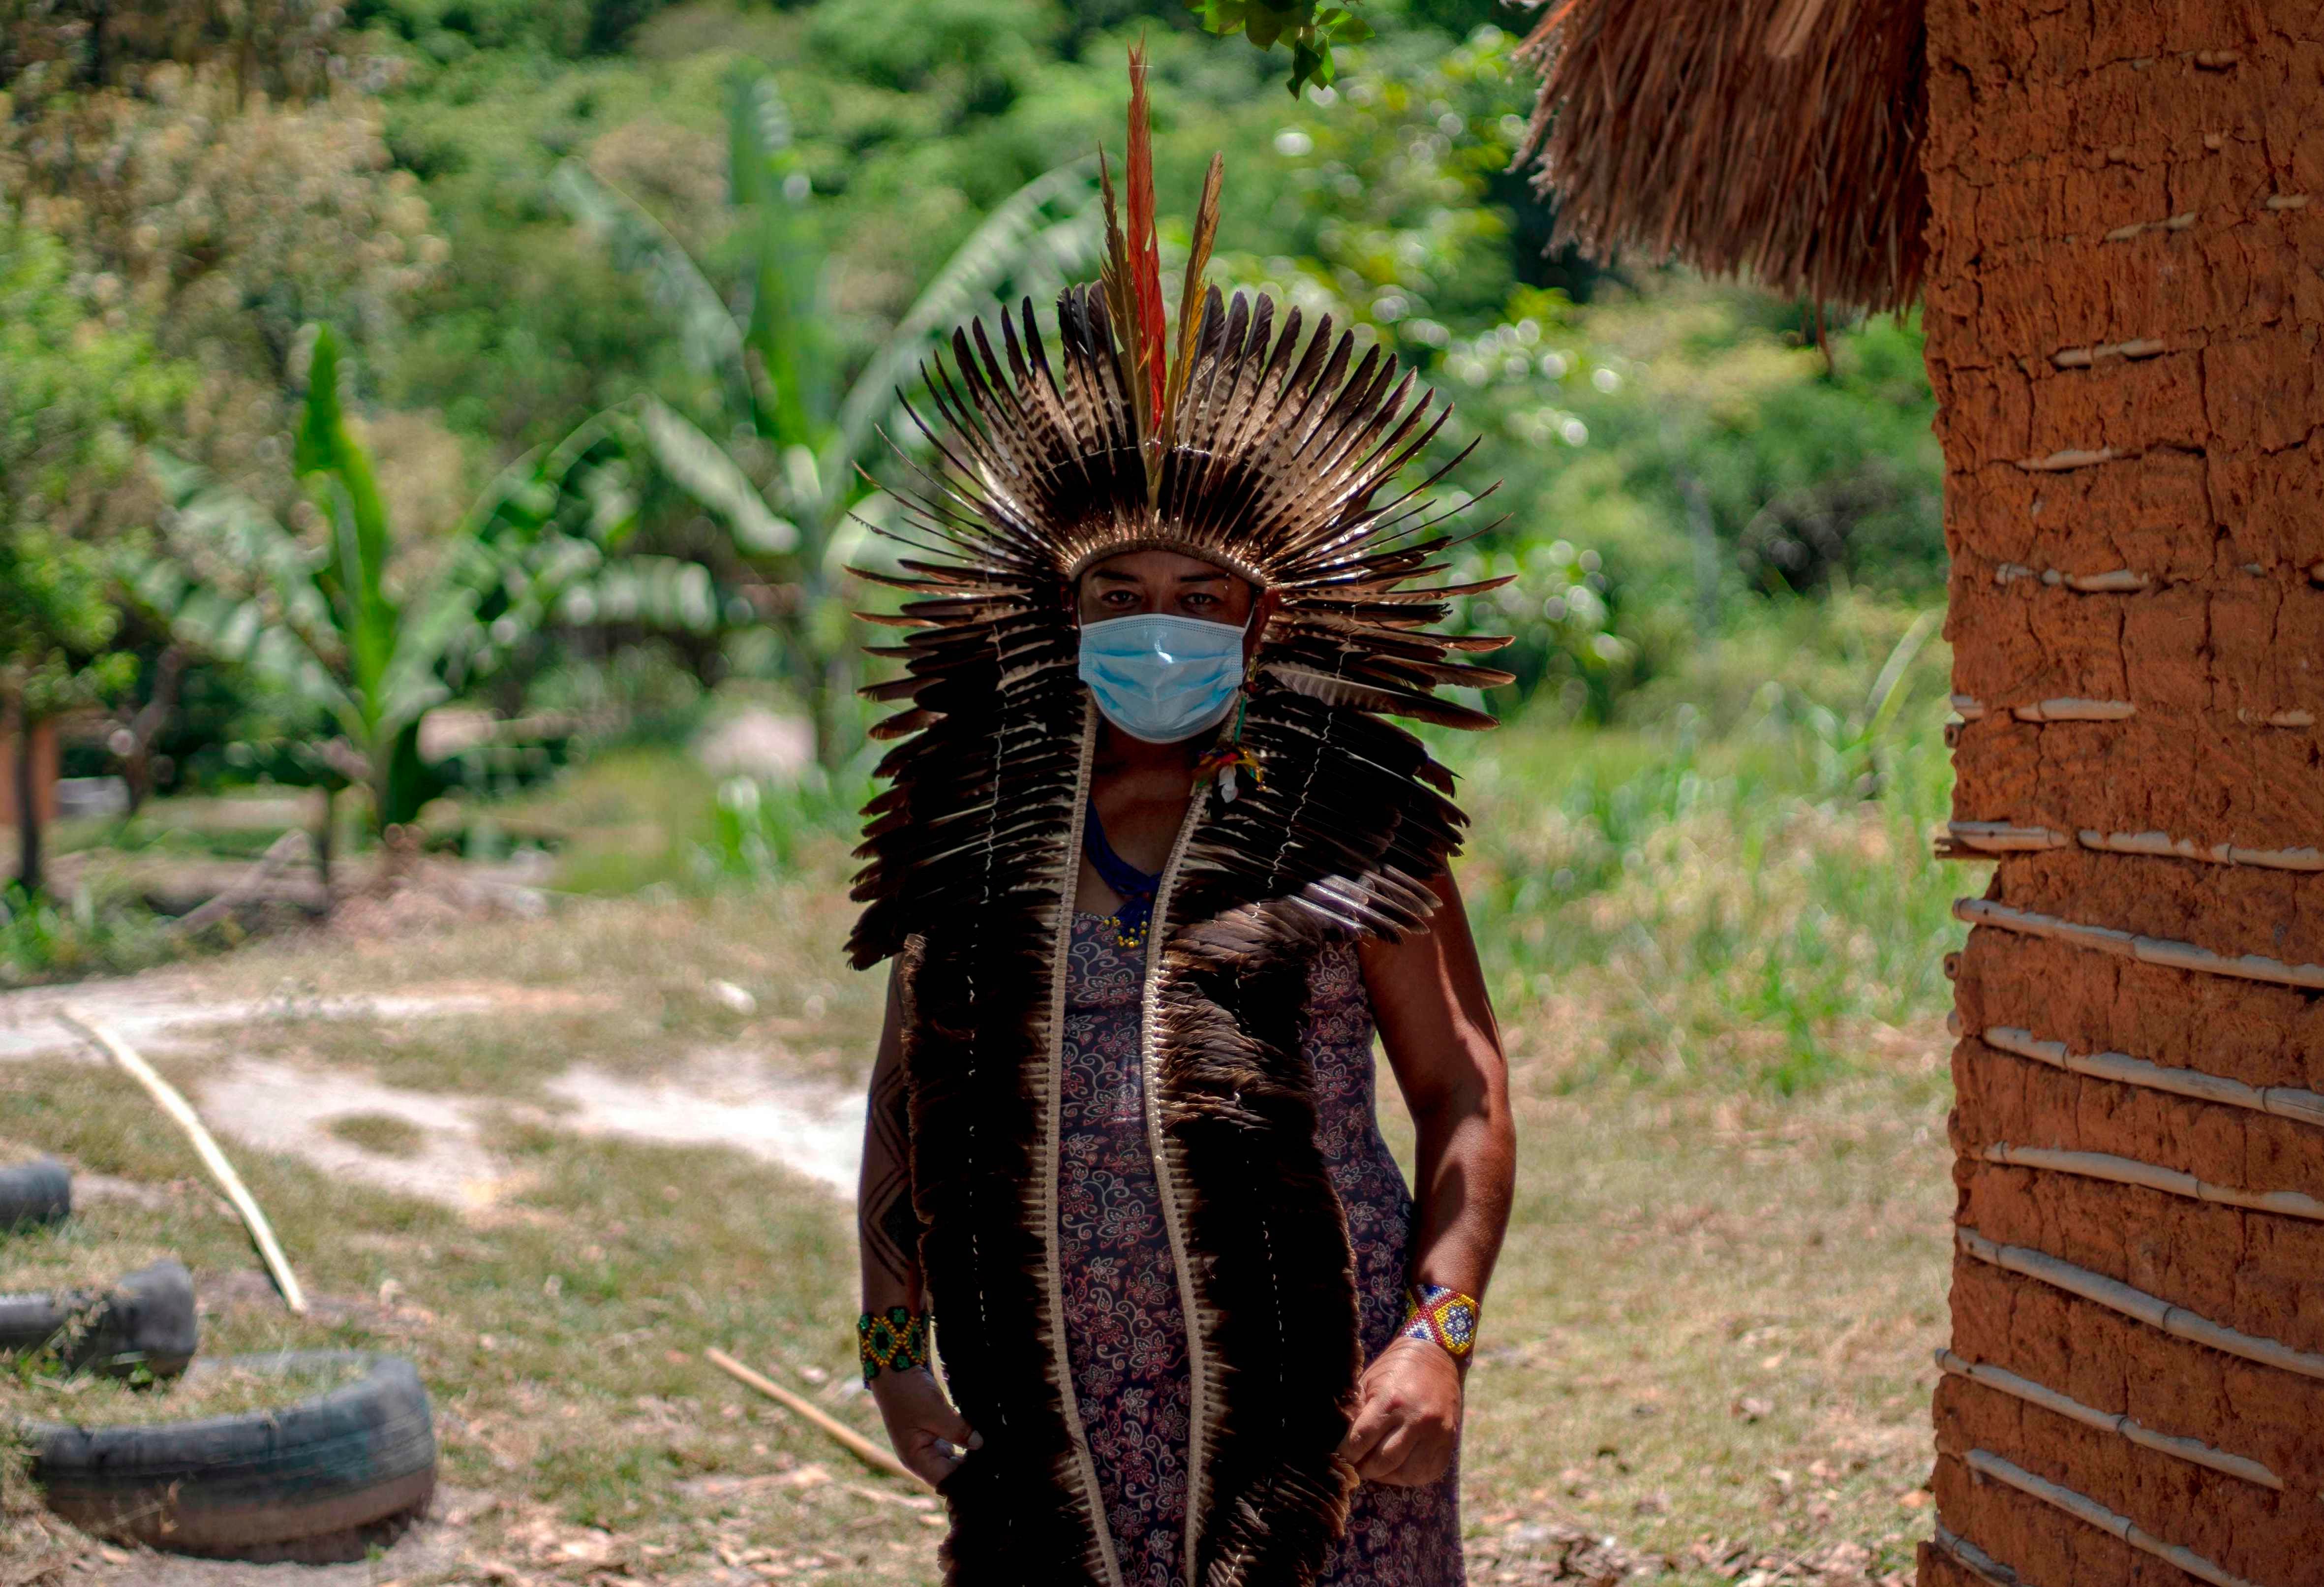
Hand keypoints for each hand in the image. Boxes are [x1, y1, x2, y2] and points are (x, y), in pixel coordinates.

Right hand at [869, 1366, 981, 1485]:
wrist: (895, 1366)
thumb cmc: (908, 1391)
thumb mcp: (935, 1411)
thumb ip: (959, 1431)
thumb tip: (980, 1445)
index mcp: (915, 1459)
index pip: (945, 1480)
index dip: (966, 1480)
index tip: (988, 1472)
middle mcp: (921, 1457)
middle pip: (950, 1472)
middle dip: (971, 1468)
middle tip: (996, 1461)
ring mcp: (927, 1444)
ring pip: (954, 1459)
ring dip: (970, 1455)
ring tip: (992, 1452)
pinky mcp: (935, 1431)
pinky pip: (954, 1444)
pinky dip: (967, 1442)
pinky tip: (982, 1438)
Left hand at [1336, 1337, 1462, 1485]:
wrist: (1436, 1356)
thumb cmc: (1395, 1369)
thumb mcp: (1369, 1382)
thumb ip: (1357, 1411)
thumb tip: (1343, 1443)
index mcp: (1391, 1400)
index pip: (1361, 1439)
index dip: (1347, 1454)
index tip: (1339, 1461)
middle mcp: (1416, 1419)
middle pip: (1382, 1461)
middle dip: (1364, 1469)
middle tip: (1354, 1469)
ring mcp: (1436, 1432)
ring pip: (1406, 1473)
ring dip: (1387, 1477)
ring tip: (1375, 1470)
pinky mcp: (1448, 1441)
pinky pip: (1428, 1472)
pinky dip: (1410, 1476)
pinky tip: (1398, 1469)